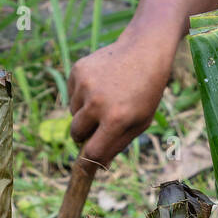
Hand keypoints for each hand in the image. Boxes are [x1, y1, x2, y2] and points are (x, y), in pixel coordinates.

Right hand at [68, 29, 176, 167]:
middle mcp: (97, 103)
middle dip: (84, 135)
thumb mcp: (140, 122)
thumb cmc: (145, 91)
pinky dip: (82, 95)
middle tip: (98, 126)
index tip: (85, 167)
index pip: (91, 152)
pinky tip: (100, 84)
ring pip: (73, 114)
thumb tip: (98, 165)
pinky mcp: (78, 70)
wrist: (144, 50)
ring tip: (105, 98)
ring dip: (84, 112)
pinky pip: (72, 95)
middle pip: (76, 134)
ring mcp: (85, 85)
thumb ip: (117, 145)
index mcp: (116, 119)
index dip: (87, 163)